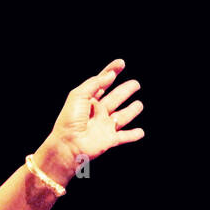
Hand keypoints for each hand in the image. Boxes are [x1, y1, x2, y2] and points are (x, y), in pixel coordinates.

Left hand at [44, 58, 144, 178]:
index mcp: (88, 101)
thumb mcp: (78, 95)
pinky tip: (140, 132)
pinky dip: (133, 135)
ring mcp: (104, 126)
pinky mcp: (109, 140)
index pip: (102, 83)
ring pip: (121, 117)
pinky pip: (124, 137)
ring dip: (131, 111)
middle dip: (125, 91)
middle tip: (136, 84)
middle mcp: (98, 113)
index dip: (111, 72)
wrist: (69, 145)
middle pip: (115, 98)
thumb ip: (95, 83)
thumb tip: (110, 74)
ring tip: (139, 105)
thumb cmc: (70, 120)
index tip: (121, 64)